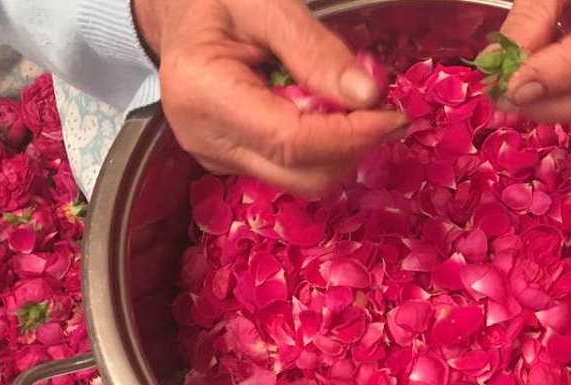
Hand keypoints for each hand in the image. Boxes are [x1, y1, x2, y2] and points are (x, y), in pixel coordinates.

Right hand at [132, 0, 406, 195]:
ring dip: (341, 150)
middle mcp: (205, 138)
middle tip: (384, 109)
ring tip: (357, 107)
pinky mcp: (231, 162)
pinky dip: (322, 148)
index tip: (393, 116)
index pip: (292, 142)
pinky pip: (290, 171)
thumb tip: (368, 96)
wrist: (177, 9)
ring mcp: (215, 157)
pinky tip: (327, 114)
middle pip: (301, 175)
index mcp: (203, 93)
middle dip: (353, 148)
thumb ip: (315, 49)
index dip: (352, 136)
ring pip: (300, 181)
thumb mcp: (265, 3)